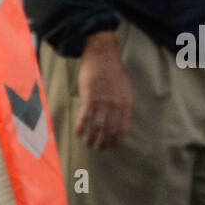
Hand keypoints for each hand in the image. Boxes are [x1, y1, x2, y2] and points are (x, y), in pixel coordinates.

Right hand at [74, 33, 133, 148]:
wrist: (103, 57)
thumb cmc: (113, 73)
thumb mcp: (125, 90)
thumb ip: (123, 106)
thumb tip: (121, 122)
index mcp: (126, 104)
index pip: (122, 129)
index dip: (115, 141)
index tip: (110, 147)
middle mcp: (115, 105)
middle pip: (109, 131)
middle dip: (102, 143)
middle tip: (97, 148)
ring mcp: (102, 102)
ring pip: (96, 128)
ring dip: (90, 139)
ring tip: (87, 143)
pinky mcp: (89, 98)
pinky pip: (84, 118)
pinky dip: (80, 128)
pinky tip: (78, 133)